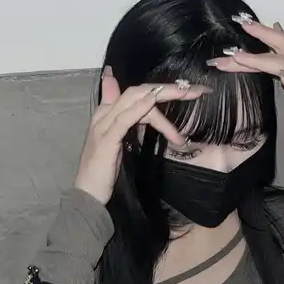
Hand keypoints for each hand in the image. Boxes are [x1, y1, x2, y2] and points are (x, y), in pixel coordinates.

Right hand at [74, 68, 209, 203]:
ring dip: (162, 96)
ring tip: (186, 94)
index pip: (137, 94)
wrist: (87, 194)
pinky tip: (153, 102)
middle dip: (169, 89)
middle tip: (196, 89)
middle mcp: (105, 114)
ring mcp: (104, 125)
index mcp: (108, 113)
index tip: (189, 90)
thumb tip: (143, 108)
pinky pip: (124, 119)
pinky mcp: (106, 140)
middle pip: (139, 92)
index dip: (163, 89)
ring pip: (134, 100)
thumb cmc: (104, 171)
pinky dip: (139, 108)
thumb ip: (129, 123)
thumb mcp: (120, 142)